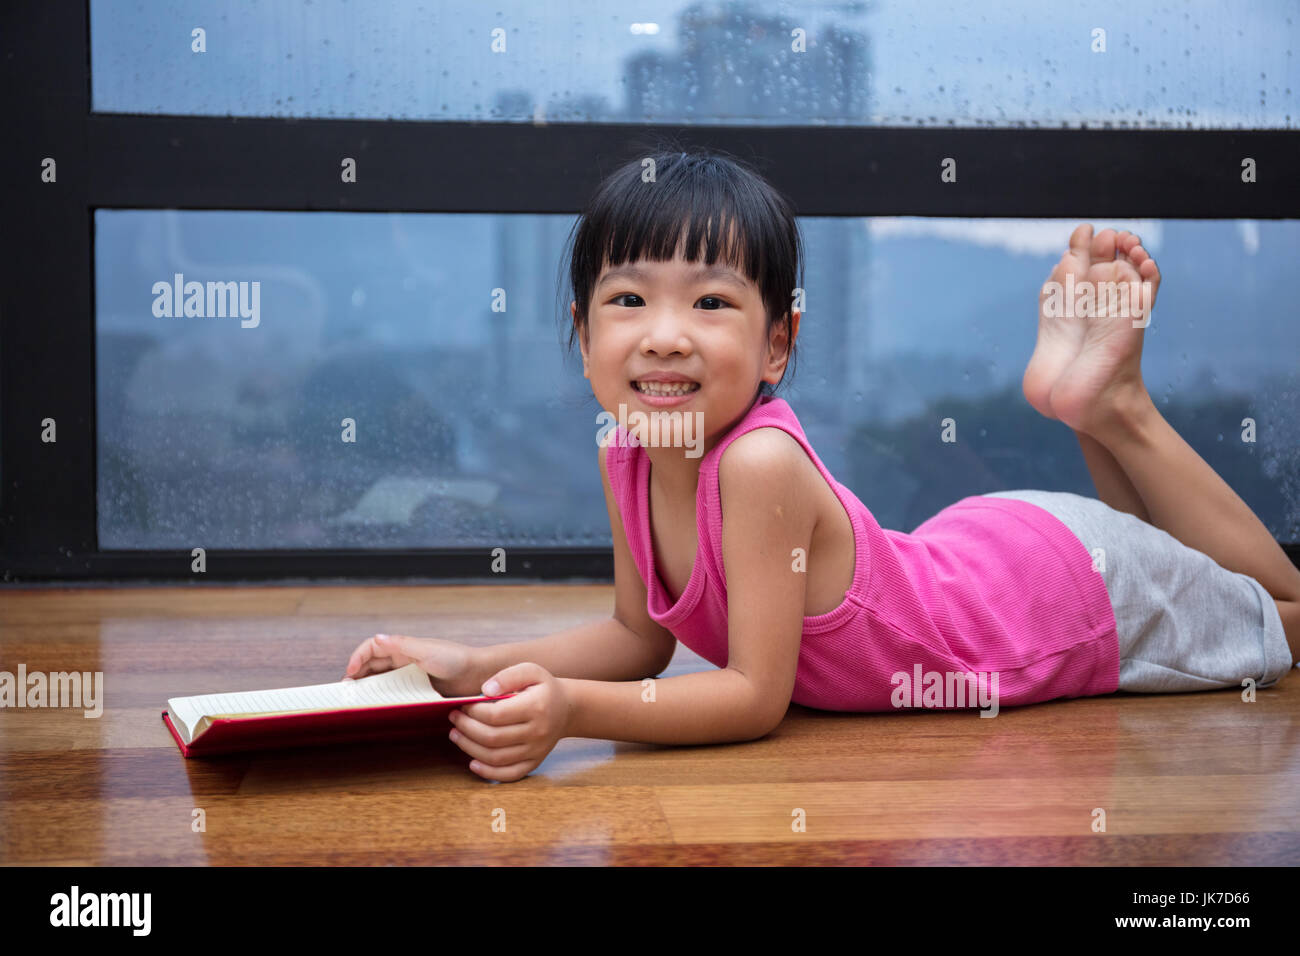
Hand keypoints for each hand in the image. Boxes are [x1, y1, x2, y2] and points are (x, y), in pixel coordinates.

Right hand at [342, 633, 477, 697]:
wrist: (480, 675)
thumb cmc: (456, 659)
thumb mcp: (427, 651)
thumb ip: (402, 645)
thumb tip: (377, 638)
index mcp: (403, 648)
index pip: (372, 649)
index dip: (357, 658)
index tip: (349, 674)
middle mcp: (404, 660)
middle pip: (372, 666)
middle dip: (357, 677)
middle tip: (349, 693)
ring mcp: (410, 677)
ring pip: (381, 682)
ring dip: (369, 689)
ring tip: (359, 702)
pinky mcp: (417, 691)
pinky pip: (396, 695)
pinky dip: (384, 700)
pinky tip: (380, 708)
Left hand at [447, 663, 569, 781]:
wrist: (568, 709)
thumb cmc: (544, 688)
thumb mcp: (531, 671)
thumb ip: (508, 676)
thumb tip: (485, 690)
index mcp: (536, 707)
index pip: (496, 715)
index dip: (473, 711)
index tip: (462, 704)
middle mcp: (537, 732)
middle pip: (493, 738)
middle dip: (466, 728)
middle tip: (454, 718)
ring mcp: (536, 750)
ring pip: (496, 757)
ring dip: (470, 748)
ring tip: (456, 735)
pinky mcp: (534, 762)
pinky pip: (509, 774)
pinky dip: (488, 773)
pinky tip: (472, 763)